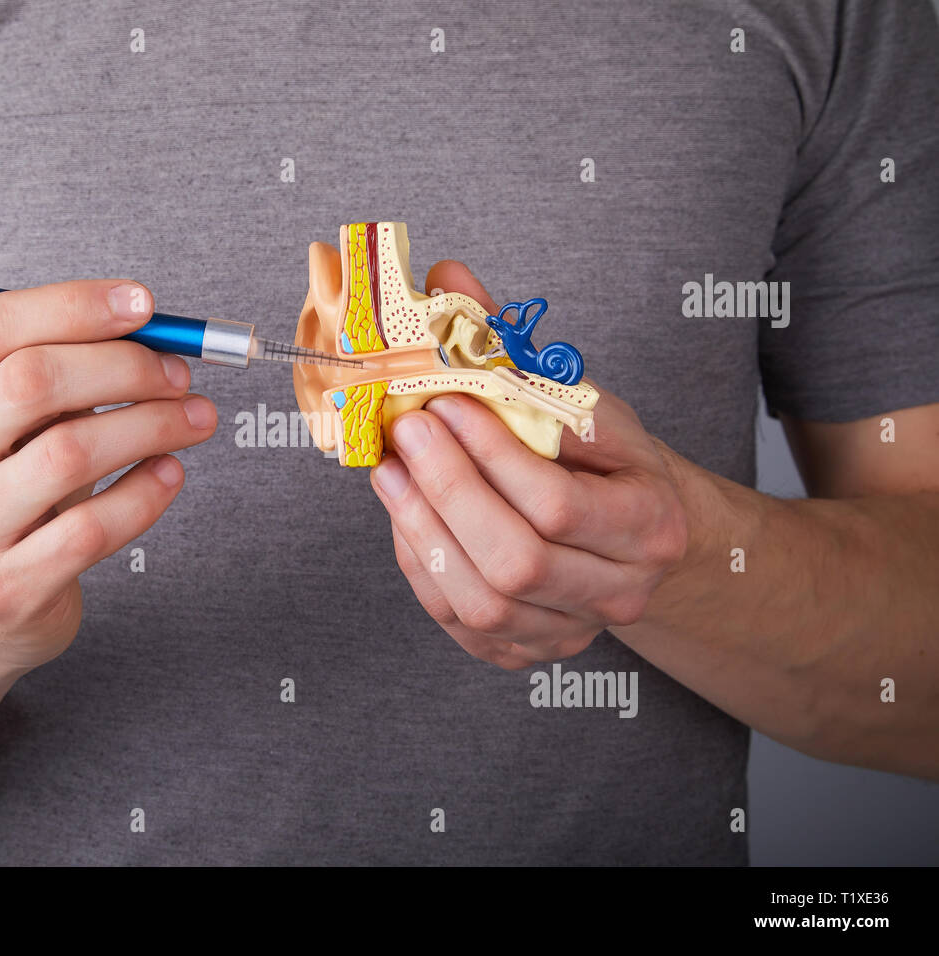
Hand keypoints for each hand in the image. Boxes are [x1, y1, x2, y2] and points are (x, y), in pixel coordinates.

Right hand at [0, 279, 216, 672]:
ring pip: (71, 452)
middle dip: (125, 366)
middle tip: (179, 375)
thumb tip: (152, 332)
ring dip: (152, 426)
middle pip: (34, 381)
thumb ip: (60, 372)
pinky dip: (146, 493)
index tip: (143, 304)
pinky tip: (171, 473)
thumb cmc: (5, 491)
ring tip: (197, 419)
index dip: (73, 305)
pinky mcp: (10, 585)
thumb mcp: (8, 424)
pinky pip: (93, 528)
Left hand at [370, 261, 688, 670]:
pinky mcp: (524, 650)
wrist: (642, 536)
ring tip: (391, 471)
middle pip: (516, 561)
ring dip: (421, 529)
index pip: (556, 503)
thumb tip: (448, 279)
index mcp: (649, 525)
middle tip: (407, 431)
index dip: (489, 453)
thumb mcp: (583, 400)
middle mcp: (618, 590)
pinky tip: (404, 513)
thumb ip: (515, 348)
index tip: (445, 402)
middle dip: (447, 490)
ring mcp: (569, 629)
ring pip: (481, 601)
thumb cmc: (611, 464)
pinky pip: (457, 620)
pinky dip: (420, 564)